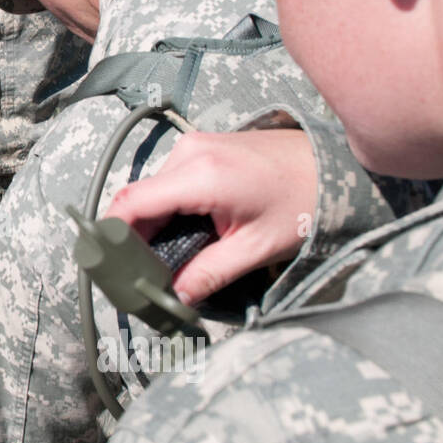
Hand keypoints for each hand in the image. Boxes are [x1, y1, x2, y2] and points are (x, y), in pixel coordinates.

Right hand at [105, 129, 317, 304]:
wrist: (337, 164)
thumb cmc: (305, 201)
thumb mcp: (256, 248)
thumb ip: (209, 273)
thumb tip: (174, 297)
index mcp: (200, 175)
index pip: (132, 202)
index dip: (112, 234)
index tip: (105, 263)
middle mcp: (190, 152)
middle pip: (140, 198)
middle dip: (136, 237)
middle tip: (142, 273)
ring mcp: (196, 145)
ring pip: (153, 190)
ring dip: (155, 223)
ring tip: (168, 256)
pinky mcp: (203, 147)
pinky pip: (170, 180)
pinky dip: (169, 207)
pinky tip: (186, 230)